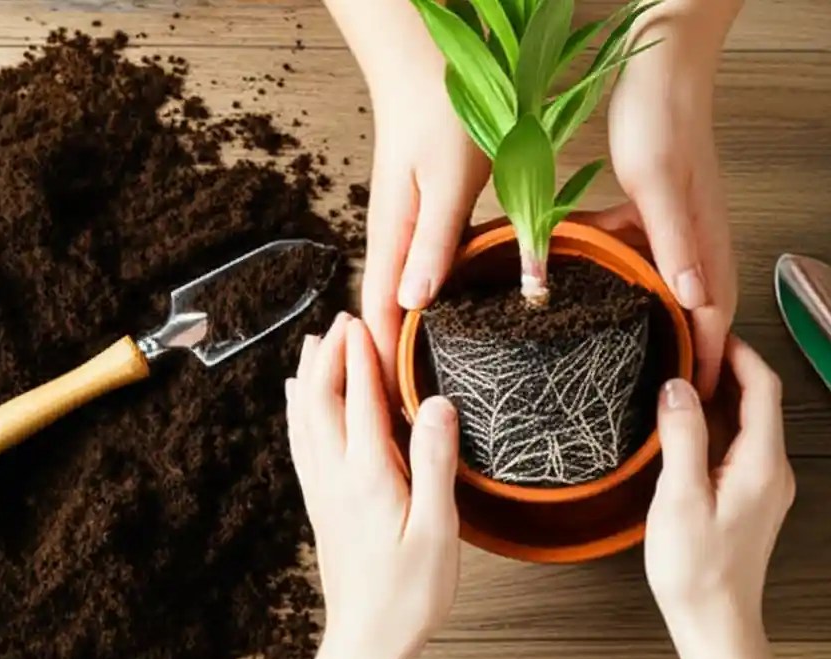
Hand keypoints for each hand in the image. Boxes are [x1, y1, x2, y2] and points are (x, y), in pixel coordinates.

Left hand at [286, 313, 460, 658]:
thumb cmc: (410, 593)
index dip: (361, 354)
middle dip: (329, 355)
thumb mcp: (438, 530)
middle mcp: (336, 477)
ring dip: (310, 377)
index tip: (366, 317)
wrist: (369, 641)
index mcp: (367, 476)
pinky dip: (300, 413)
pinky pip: (302, 444)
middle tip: (344, 319)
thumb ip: (436, 463)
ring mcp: (323, 491)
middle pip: (320, 401)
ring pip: (305, 420)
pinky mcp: (321, 506)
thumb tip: (440, 404)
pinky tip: (299, 403)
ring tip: (316, 344)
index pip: (360, 399)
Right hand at [323, 0, 490, 392]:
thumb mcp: (448, 183)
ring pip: (402, 302)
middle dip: (396, 368)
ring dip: (413, 342)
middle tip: (419, 421)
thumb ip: (433, 244)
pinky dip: (430, 309)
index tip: (400, 420)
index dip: (385, 371)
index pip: (377, 322)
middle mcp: (391, 243)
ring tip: (432, 388)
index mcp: (392, 241)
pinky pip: (420, 278)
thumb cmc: (440, 114)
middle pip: (385, 320)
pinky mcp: (422, 221)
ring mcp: (404, 233)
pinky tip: (453, 326)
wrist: (426, 65)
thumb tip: (412, 305)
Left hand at [594, 6, 736, 398]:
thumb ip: (674, 243)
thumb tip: (694, 301)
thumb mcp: (657, 184)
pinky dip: (630, 269)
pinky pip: (650, 253)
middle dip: (688, 352)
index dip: (706, 364)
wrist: (664, 62)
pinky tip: (602, 271)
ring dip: (656, 315)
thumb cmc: (662, 116)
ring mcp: (684, 224)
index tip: (691, 404)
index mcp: (706, 241)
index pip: (715, 320)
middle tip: (661, 392)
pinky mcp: (664, 207)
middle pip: (699, 311)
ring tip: (627, 349)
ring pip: (672, 285)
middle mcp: (701, 239)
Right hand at [646, 336, 799, 658]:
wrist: (716, 624)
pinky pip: (740, 446)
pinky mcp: (751, 500)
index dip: (739, 352)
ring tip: (681, 379)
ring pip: (749, 423)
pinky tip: (686, 427)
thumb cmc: (697, 570)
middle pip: (760, 401)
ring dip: (720, 397)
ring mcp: (766, 486)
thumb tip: (678, 386)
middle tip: (688, 348)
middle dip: (728, 368)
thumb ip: (682, 436)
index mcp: (763, 463)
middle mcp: (774, 470)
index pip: (764, 387)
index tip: (708, 332)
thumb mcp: (680, 497)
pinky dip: (717, 425)